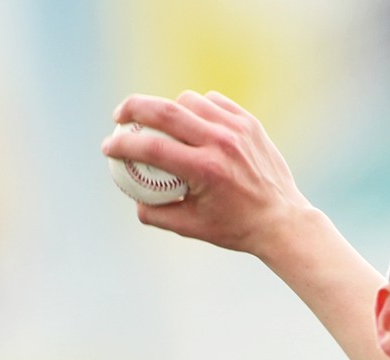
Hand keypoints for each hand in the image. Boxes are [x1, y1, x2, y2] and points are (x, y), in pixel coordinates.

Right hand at [102, 91, 313, 261]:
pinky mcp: (249, 123)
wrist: (282, 221)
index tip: (108, 147)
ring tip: (159, 123)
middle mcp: (220, 144)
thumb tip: (132, 198)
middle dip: (133, 108)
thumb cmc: (236, 228)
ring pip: (189, 101)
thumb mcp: (192, 228)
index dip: (123, 146)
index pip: (151, 148)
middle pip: (165, 111)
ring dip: (168, 108)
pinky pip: (213, 102)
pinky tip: (191, 120)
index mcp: (205, 170)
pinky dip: (197, 108)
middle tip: (119, 116)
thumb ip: (156, 215)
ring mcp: (237, 130)